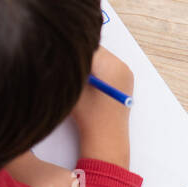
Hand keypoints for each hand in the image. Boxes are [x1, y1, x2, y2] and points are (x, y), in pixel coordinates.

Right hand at [72, 46, 133, 168]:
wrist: (107, 139)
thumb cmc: (88, 116)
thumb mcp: (73, 89)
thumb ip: (67, 70)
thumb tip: (61, 56)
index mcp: (111, 65)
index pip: (88, 47)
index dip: (72, 51)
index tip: (62, 56)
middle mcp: (122, 66)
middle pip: (97, 51)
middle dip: (82, 56)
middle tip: (67, 65)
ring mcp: (126, 73)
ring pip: (102, 58)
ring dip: (89, 62)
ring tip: (78, 75)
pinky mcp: (125, 80)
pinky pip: (109, 66)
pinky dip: (97, 69)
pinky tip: (88, 81)